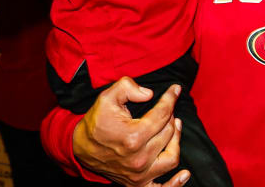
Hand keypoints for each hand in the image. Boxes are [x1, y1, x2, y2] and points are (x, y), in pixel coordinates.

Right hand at [72, 78, 188, 186]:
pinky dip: (175, 183)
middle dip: (170, 116)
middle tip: (167, 108)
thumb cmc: (95, 123)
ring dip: (176, 140)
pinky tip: (184, 175)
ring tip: (175, 126)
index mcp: (133, 136)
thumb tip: (149, 94)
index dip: (170, 99)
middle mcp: (139, 158)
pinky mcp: (138, 184)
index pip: (162, 114)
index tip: (175, 90)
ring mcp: (139, 174)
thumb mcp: (107, 97)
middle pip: (167, 133)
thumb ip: (128, 87)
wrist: (80, 147)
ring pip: (171, 156)